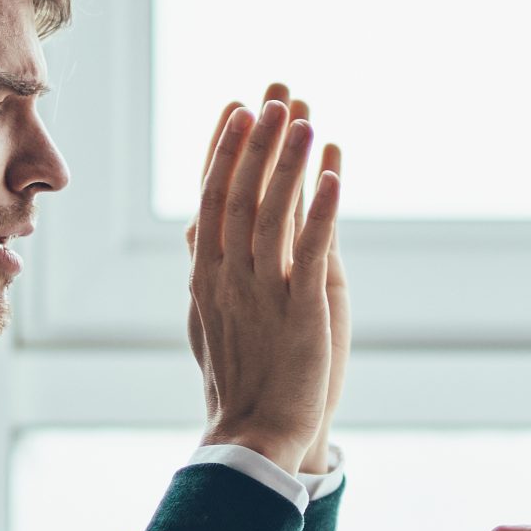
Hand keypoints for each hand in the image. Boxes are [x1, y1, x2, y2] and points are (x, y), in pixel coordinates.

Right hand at [187, 96, 339, 471]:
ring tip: (304, 118)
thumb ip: (204, 270)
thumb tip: (194, 232)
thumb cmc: (236, 380)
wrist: (251, 436)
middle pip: (239, 193)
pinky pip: (311, 250)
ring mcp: (262, 292)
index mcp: (206, 276)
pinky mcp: (300, 310)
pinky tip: (335, 176)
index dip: (223, 149)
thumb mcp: (206, 317)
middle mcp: (227, 276)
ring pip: (272, 213)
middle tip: (272, 95)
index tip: (236, 108)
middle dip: (256, 140)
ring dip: (288, 162)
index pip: (211, 197)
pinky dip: (322, 210)